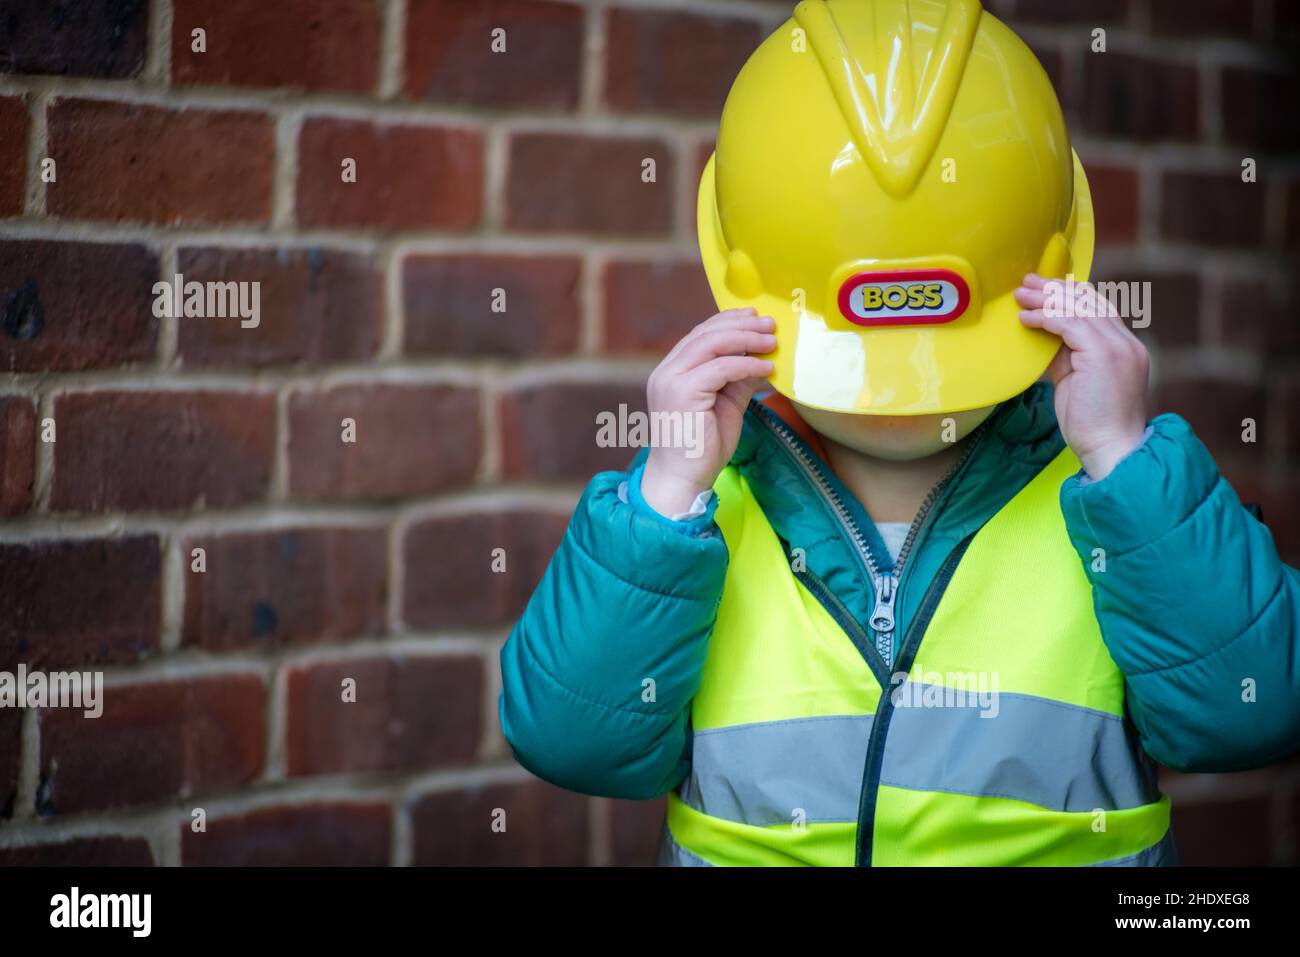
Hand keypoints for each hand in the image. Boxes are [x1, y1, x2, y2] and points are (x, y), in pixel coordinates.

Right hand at [640, 308, 775, 516]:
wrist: (682, 481)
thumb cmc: (702, 449)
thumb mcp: (726, 405)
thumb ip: (739, 380)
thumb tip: (762, 359)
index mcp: (672, 372)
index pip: (700, 335)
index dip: (729, 322)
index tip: (755, 319)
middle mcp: (666, 371)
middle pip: (705, 333)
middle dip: (741, 325)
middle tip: (770, 324)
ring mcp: (670, 380)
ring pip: (711, 344)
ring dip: (746, 339)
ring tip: (772, 341)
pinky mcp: (682, 393)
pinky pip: (721, 368)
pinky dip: (747, 364)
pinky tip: (767, 367)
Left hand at [1015, 273, 1148, 480]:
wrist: (1111, 450)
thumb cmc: (1092, 425)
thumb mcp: (1076, 383)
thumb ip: (1067, 357)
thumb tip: (1047, 337)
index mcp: (1124, 349)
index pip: (1099, 309)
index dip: (1071, 295)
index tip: (1045, 290)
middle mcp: (1125, 343)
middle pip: (1089, 301)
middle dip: (1056, 289)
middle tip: (1028, 282)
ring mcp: (1117, 346)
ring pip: (1078, 308)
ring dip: (1046, 299)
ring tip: (1020, 295)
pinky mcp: (1102, 354)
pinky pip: (1068, 323)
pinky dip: (1044, 317)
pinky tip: (1025, 318)